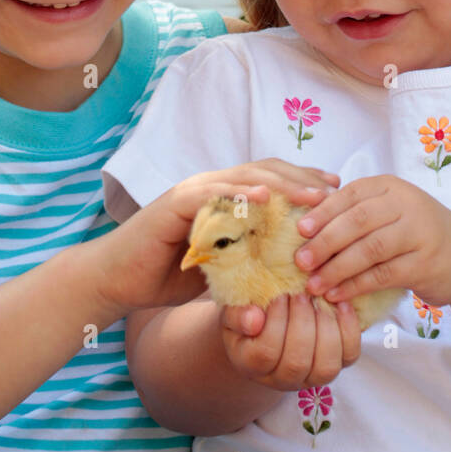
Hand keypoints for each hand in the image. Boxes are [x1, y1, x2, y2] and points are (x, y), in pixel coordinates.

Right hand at [101, 159, 340, 313]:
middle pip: (264, 171)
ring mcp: (193, 191)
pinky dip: (240, 192)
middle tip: (333, 190)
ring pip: (244, 176)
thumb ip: (249, 260)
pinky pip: (214, 192)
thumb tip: (289, 272)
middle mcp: (210, 186)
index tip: (334, 192)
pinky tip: (265, 198)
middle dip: (302, 178)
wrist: (117, 280)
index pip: (270, 180)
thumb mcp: (221, 269)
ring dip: (282, 183)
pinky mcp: (176, 203)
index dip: (303, 182)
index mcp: (223, 197)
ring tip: (312, 194)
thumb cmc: (166, 276)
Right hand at [220, 293, 361, 390]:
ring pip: (325, 367)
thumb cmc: (248, 314)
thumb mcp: (232, 311)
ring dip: (326, 329)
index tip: (279, 296)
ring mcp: (310, 377)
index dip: (276, 323)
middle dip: (302, 323)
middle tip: (301, 294)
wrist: (266, 328)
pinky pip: (349, 356)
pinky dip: (349, 330)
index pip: (266, 354)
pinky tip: (341, 305)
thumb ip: (237, 315)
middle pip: (297, 363)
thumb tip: (254, 319)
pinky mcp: (334, 365)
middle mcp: (281, 379)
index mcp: (251, 365)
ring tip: (319, 300)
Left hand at [291, 174, 450, 308]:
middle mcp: (407, 205)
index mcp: (391, 187)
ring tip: (313, 284)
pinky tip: (337, 295)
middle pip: (358, 221)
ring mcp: (419, 234)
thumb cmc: (416, 233)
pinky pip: (382, 275)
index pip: (351, 195)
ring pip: (369, 249)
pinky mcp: (425, 264)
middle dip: (325, 242)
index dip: (323, 212)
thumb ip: (356, 212)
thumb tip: (305, 225)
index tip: (299, 231)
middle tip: (300, 261)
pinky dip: (356, 286)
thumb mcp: (390, 212)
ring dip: (337, 268)